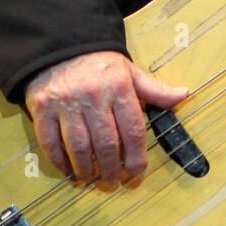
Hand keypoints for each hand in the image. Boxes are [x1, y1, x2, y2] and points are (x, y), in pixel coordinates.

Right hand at [24, 50, 187, 186]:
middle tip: (111, 180)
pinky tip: (67, 169)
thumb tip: (183, 95)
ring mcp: (66, 103)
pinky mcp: (42, 108)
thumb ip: (154, 89)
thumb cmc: (100, 64)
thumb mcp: (130, 72)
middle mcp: (93, 96)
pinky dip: (59, 160)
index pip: (132, 130)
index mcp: (119, 87)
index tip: (136, 171)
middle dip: (111, 168)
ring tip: (90, 178)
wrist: (62, 45)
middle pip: (106, 143)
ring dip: (85, 169)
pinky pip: (50, 142)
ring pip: (78, 146)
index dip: (136, 156)